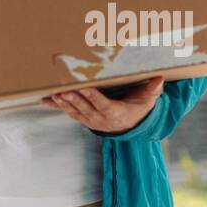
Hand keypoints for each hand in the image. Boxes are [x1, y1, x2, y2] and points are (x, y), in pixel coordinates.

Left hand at [42, 76, 163, 133]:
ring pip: (74, 111)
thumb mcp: (147, 101)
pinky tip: (46, 100)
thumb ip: (152, 90)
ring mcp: (90, 120)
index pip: (103, 104)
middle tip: (62, 90)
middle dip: (73, 99)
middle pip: (85, 108)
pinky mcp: (83, 119)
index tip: (84, 88)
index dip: (93, 97)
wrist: (128, 127)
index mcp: (115, 113)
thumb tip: (160, 79)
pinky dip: (58, 106)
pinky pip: (68, 112)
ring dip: (63, 103)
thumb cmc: (137, 110)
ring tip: (52, 94)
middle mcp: (100, 119)